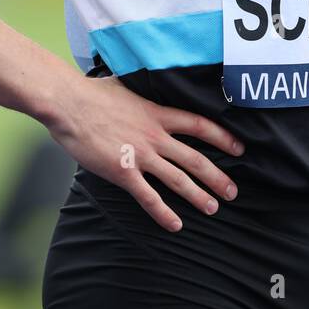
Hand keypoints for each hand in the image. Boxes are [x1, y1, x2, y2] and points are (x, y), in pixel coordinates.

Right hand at [47, 74, 242, 231]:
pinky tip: (175, 225)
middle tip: (233, 192)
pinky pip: (148, 197)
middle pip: (195, 158)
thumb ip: (140, 92)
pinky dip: (163, 213)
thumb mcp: (125, 84)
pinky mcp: (123, 171)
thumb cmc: (91, 92)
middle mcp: (154, 135)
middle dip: (217, 177)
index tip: (239, 148)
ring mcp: (140, 154)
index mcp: (156, 113)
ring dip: (198, 196)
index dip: (222, 137)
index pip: (199, 125)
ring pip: (178, 180)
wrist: (68, 103)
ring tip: (213, 208)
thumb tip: (144, 84)